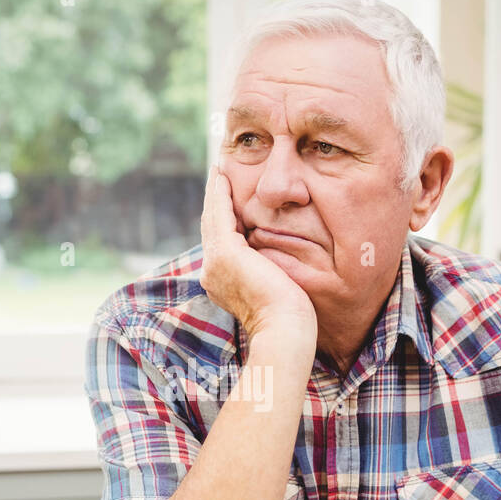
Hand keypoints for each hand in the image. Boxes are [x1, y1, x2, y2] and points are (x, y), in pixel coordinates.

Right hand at [199, 163, 316, 342]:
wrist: (285, 328)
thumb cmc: (289, 316)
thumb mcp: (274, 288)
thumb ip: (267, 271)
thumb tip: (277, 261)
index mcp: (221, 282)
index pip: (220, 242)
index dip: (222, 219)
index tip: (226, 198)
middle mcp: (211, 272)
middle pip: (211, 227)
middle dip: (214, 201)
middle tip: (217, 175)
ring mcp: (215, 262)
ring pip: (212, 217)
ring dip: (214, 192)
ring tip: (218, 171)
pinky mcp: (226, 252)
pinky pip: (220, 213)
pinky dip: (219, 193)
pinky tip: (221, 175)